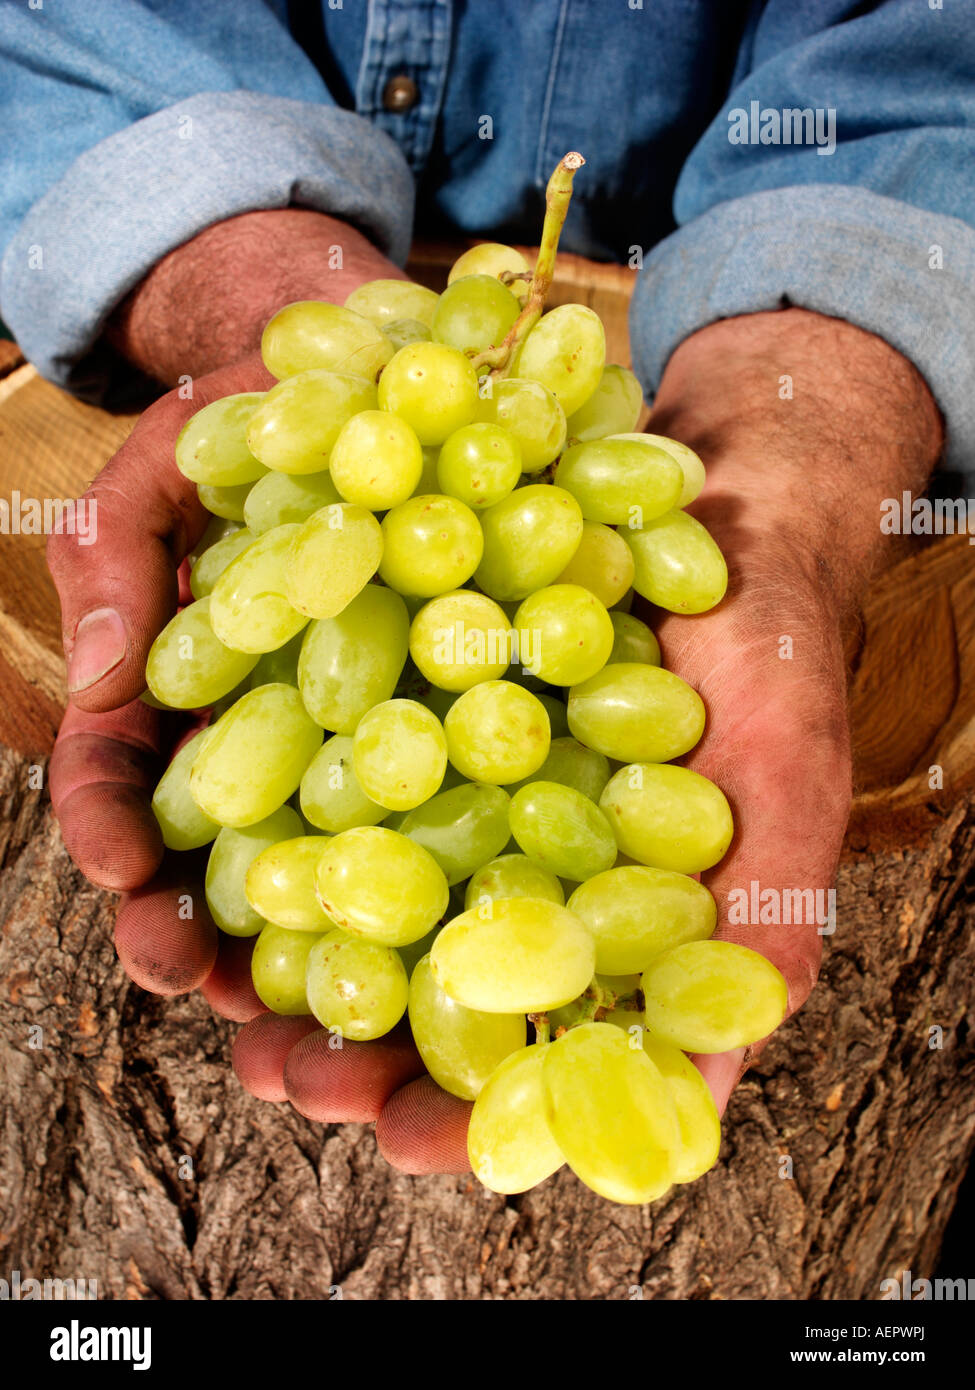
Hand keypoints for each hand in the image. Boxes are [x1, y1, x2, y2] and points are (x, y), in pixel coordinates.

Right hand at [47, 210, 469, 1162]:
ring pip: (366, 898)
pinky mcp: (497, 747)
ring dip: (360, 1000)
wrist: (401, 369)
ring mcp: (398, 760)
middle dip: (244, 976)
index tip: (127, 885)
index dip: (122, 844)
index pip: (139, 792)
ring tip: (364, 1077)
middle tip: (252, 1044)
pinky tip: (503, 986)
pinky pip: (491, 842)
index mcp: (198, 706)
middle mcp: (295, 754)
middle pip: (251, 885)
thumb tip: (102, 684)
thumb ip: (120, 564)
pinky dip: (488, 924)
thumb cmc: (269, 419)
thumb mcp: (171, 468)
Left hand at [229, 308, 944, 1178]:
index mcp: (589, 927)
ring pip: (344, 892)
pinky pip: (319, 767)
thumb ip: (758, 926)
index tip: (404, 1139)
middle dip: (341, 1044)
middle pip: (408, 989)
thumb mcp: (786, 785)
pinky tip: (205, 831)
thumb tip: (707, 1095)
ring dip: (272, 947)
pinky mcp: (395, 701)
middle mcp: (504, 872)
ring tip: (205, 976)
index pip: (519, 1055)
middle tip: (278, 1072)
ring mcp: (442, 791)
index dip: (463, 1109)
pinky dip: (263, 807)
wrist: (722, 508)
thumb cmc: (769, 661)